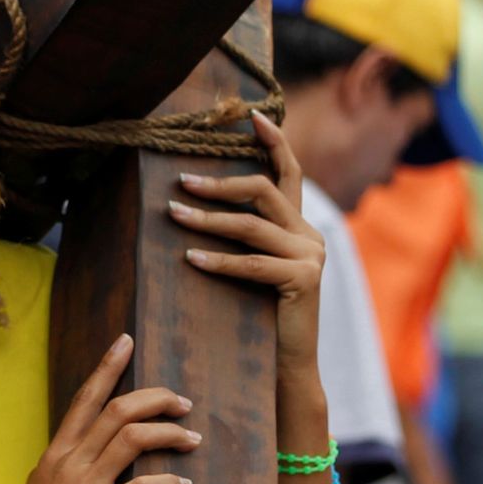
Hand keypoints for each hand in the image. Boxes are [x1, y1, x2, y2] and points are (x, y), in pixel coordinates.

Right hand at [0, 333, 197, 483]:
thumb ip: (64, 463)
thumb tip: (84, 446)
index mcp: (56, 452)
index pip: (85, 398)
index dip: (108, 366)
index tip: (126, 342)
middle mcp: (70, 462)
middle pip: (118, 411)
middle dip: (156, 399)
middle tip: (182, 403)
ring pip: (133, 441)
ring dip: (170, 433)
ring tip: (191, 438)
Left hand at [167, 110, 325, 378]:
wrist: (288, 368)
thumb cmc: (258, 317)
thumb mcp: (251, 270)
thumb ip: (242, 238)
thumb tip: (191, 204)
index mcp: (299, 227)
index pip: (288, 173)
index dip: (273, 141)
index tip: (252, 115)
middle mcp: (309, 235)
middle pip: (262, 191)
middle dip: (218, 183)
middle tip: (179, 182)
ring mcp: (310, 256)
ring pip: (251, 225)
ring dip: (207, 218)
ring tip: (172, 214)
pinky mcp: (304, 280)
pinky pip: (252, 263)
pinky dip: (219, 259)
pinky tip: (190, 257)